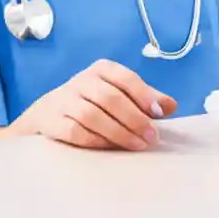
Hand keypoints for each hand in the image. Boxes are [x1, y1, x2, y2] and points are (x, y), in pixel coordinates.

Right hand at [13, 59, 178, 150]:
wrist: (47, 112)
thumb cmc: (92, 102)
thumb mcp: (118, 93)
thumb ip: (145, 98)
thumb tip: (171, 105)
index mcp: (102, 69)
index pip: (125, 78)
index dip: (143, 95)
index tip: (158, 114)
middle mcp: (82, 80)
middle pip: (110, 98)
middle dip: (134, 119)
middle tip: (152, 137)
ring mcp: (65, 99)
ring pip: (92, 115)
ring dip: (118, 132)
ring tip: (136, 145)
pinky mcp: (53, 120)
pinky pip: (75, 131)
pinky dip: (95, 140)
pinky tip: (109, 148)